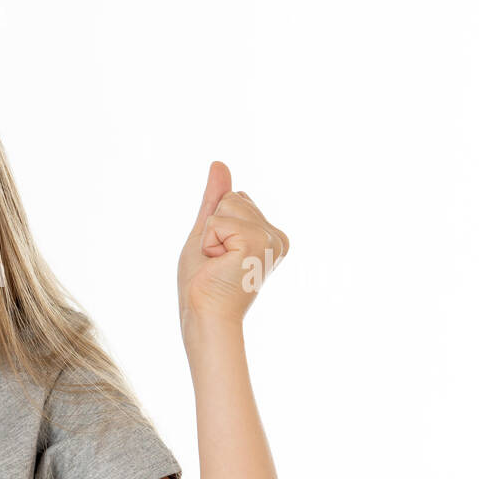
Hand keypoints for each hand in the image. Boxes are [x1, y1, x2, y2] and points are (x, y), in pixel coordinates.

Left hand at [177, 161, 288, 333]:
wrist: (205, 315)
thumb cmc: (203, 284)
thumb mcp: (206, 233)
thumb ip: (215, 200)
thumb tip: (219, 164)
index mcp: (269, 235)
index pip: (235, 198)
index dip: (214, 224)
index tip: (219, 255)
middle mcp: (276, 236)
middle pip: (233, 197)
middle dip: (212, 227)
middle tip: (216, 261)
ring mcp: (270, 238)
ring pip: (227, 204)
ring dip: (210, 235)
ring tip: (218, 263)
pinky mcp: (258, 242)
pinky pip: (219, 220)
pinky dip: (209, 241)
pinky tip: (219, 264)